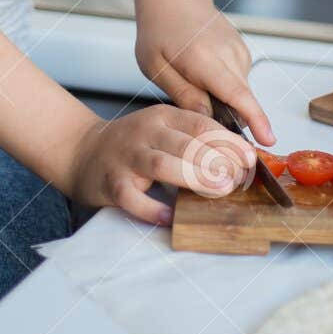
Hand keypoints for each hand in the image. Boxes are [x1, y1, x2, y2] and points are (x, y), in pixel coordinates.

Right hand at [66, 104, 255, 226]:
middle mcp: (145, 132)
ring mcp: (127, 157)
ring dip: (192, 178)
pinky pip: (132, 197)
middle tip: (236, 179)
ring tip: (217, 191)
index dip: (228, 142)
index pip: (200, 124)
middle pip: (184, 144)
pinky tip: (170, 216)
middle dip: (215, 161)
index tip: (249, 159)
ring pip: (161, 164)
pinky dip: (151, 208)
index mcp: (163, 117)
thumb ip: (194, 140)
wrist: (83, 151)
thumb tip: (239, 159)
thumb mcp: (164, 131)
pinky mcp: (111, 183)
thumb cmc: (134, 145)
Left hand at [134, 0, 274, 146]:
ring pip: (239, 92)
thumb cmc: (160, 29)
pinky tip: (203, 74)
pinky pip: (238, 82)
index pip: (237, 94)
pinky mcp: (243, 52)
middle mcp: (229, 53)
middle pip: (242, 99)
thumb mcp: (156, 67)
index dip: (255, 119)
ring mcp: (239, 51)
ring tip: (192, 82)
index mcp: (204, 57)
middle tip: (198, 115)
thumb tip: (207, 121)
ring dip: (222, 101)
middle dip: (229, 119)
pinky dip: (224, 88)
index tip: (268, 139)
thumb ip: (183, 95)